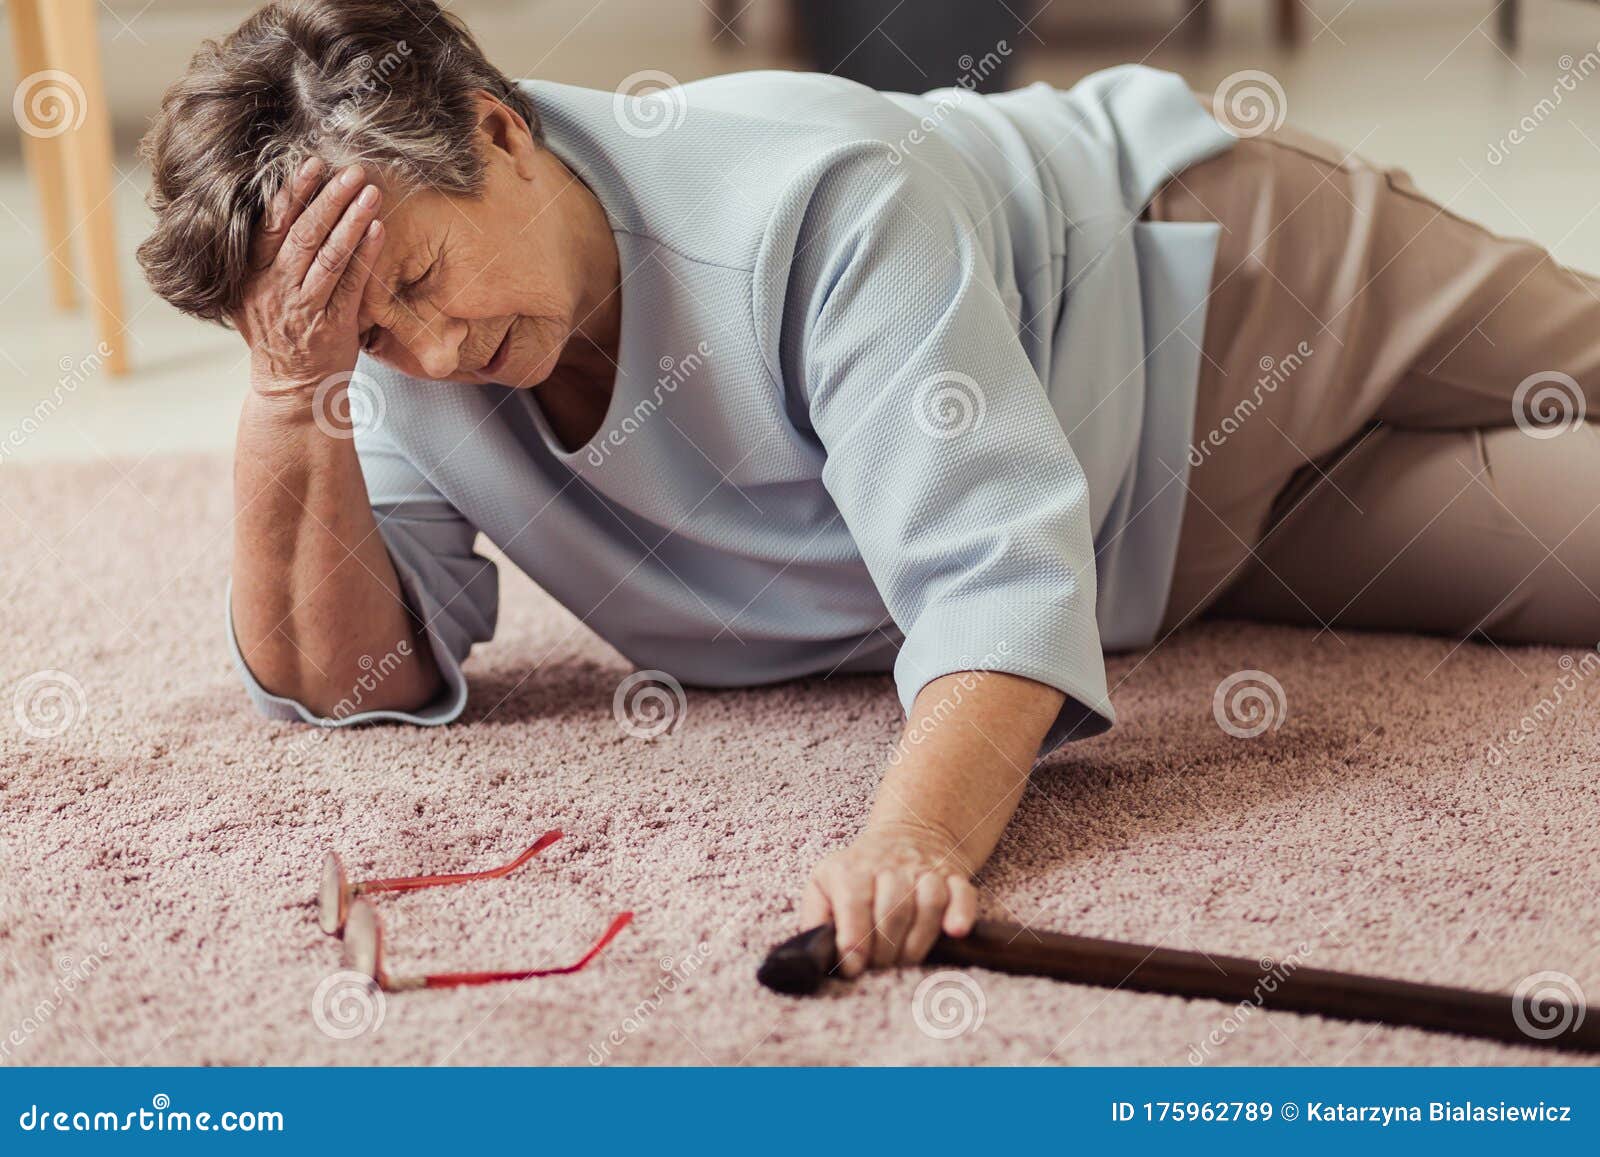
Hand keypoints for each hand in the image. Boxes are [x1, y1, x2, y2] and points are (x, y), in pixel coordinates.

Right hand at [233, 158, 385, 396]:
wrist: (292, 388)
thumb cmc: (278, 334)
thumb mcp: (251, 294)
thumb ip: (258, 256)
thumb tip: (271, 205)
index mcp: (251, 274)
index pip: (270, 224)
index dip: (291, 192)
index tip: (311, 163)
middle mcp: (274, 288)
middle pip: (302, 233)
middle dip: (327, 197)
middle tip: (350, 169)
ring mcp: (304, 306)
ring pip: (328, 256)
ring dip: (351, 220)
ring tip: (370, 191)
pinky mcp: (333, 324)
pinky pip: (351, 283)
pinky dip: (365, 254)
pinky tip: (379, 229)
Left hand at [801, 822, 978, 977]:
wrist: (905, 836)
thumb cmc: (858, 873)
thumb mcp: (824, 885)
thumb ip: (815, 918)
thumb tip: (816, 954)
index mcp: (852, 869)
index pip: (854, 904)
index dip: (855, 941)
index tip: (854, 969)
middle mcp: (890, 865)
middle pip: (893, 909)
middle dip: (886, 950)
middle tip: (880, 967)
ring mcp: (924, 870)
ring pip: (928, 902)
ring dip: (918, 941)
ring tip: (905, 960)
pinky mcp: (953, 877)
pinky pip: (962, 894)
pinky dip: (961, 914)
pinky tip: (954, 932)